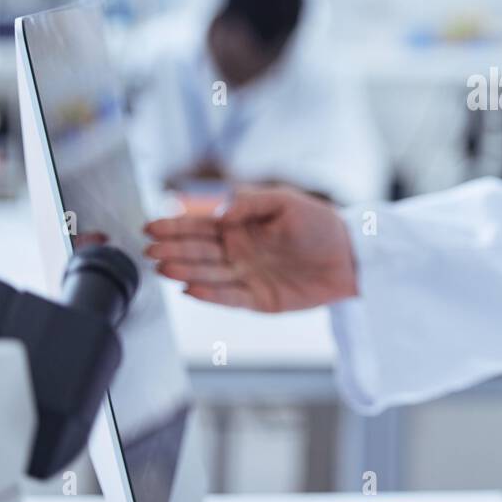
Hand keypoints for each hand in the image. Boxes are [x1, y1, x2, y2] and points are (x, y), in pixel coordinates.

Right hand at [143, 186, 357, 311]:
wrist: (352, 257)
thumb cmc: (321, 224)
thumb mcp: (286, 202)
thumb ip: (251, 202)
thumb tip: (218, 210)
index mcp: (241, 225)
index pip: (201, 224)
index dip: (176, 225)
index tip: (152, 225)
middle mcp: (238, 251)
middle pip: (199, 250)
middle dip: (173, 248)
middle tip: (150, 248)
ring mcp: (247, 276)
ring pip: (209, 273)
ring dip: (185, 270)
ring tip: (162, 266)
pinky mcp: (259, 300)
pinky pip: (230, 298)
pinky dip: (210, 294)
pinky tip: (190, 288)